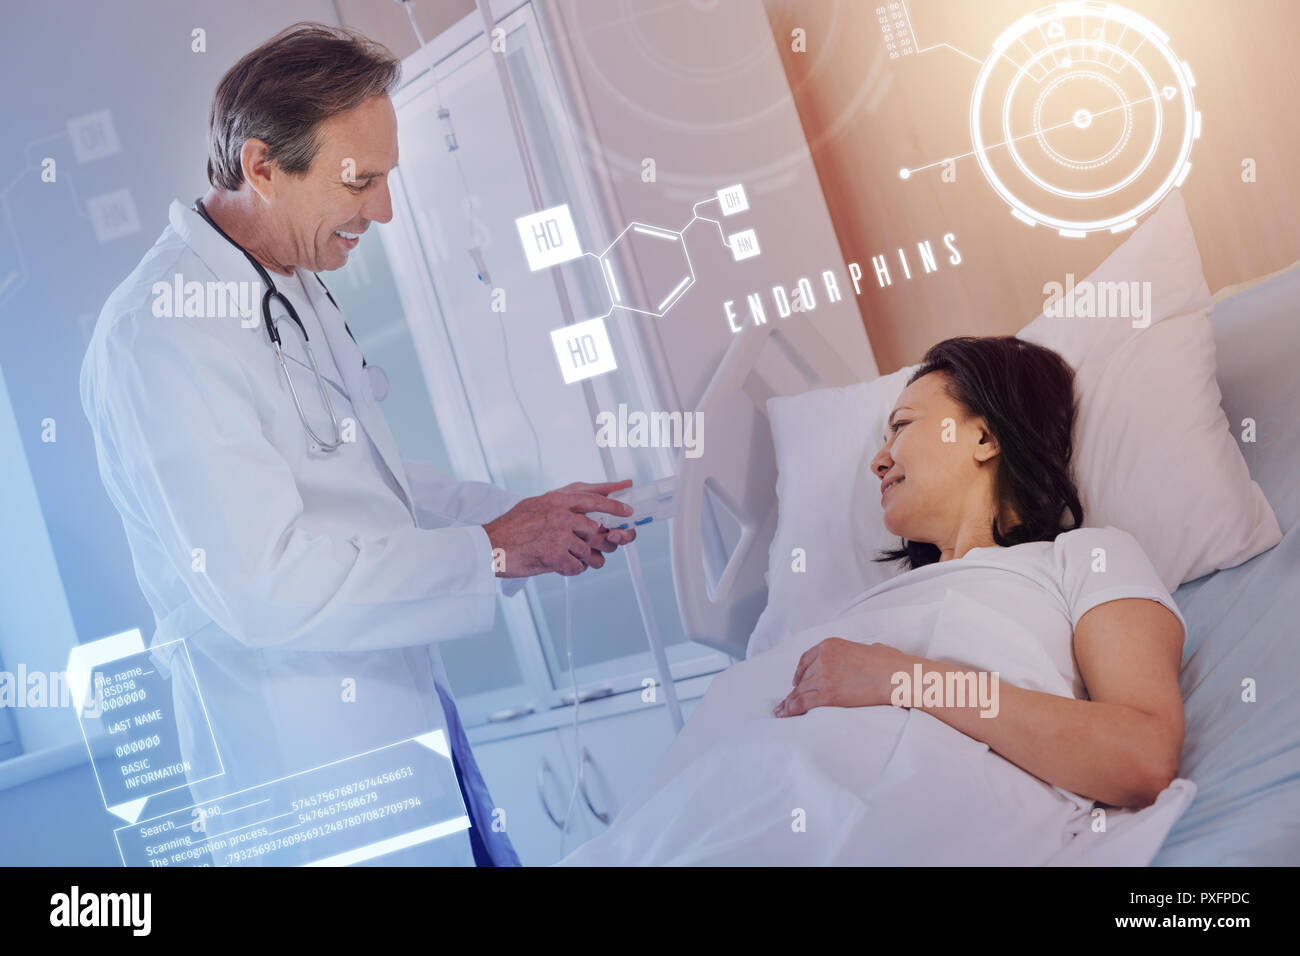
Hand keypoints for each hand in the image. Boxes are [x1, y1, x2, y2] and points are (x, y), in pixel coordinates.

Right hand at [483, 479, 637, 577]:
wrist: (489, 546)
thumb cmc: (511, 527)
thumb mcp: (536, 504)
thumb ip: (560, 502)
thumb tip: (586, 502)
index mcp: (557, 500)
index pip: (594, 500)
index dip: (614, 505)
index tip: (628, 511)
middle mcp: (561, 514)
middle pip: (594, 532)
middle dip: (589, 544)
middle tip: (575, 549)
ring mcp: (559, 534)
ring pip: (587, 552)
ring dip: (577, 559)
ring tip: (558, 557)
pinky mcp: (555, 555)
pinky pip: (577, 567)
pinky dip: (570, 570)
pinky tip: (555, 566)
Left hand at [773, 638, 914, 716]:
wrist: (896, 675)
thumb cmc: (890, 663)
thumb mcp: (868, 648)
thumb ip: (858, 653)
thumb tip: (864, 658)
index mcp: (831, 645)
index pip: (806, 660)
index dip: (799, 673)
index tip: (795, 682)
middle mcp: (823, 658)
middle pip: (803, 678)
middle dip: (793, 691)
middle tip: (784, 702)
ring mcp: (824, 675)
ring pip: (800, 691)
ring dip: (789, 703)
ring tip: (780, 712)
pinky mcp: (827, 694)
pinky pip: (803, 702)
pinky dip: (791, 709)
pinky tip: (785, 714)